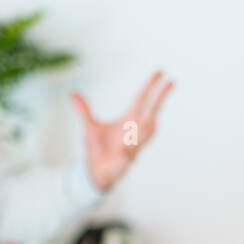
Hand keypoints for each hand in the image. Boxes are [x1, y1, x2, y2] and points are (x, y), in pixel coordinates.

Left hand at [71, 70, 173, 191]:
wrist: (95, 170)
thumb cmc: (98, 148)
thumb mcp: (90, 126)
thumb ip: (84, 110)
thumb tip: (72, 94)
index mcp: (129, 120)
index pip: (142, 99)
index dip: (150, 85)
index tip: (160, 72)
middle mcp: (135, 131)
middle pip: (151, 111)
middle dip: (160, 98)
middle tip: (171, 82)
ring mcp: (133, 146)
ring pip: (145, 135)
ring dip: (148, 130)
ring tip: (155, 120)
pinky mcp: (125, 161)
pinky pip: (127, 156)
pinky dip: (126, 154)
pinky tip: (124, 153)